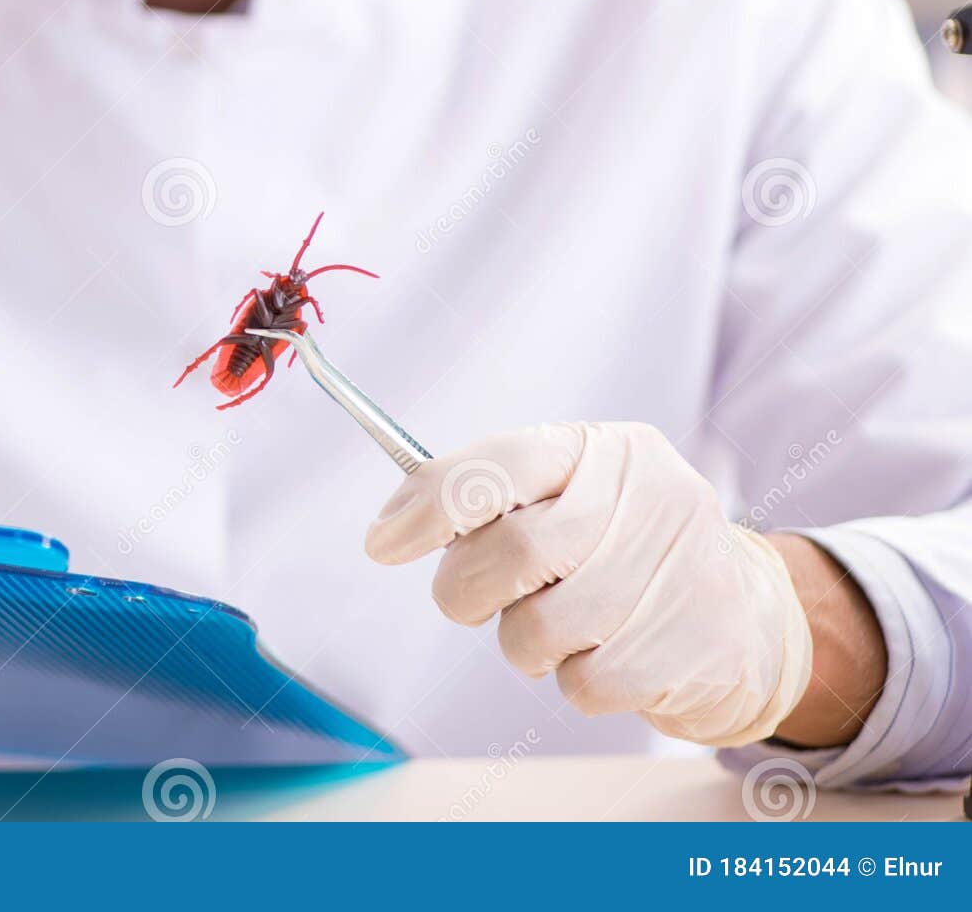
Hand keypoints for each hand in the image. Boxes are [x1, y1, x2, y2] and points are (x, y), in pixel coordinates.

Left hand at [365, 422, 812, 747]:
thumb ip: (495, 500)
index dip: (430, 504)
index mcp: (603, 448)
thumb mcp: (573, 497)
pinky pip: (586, 683)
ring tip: (556, 627)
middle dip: (468, 589)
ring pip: (541, 628)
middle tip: (471, 600)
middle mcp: (648, 493)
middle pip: (515, 550)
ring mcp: (679, 567)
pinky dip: (577, 681)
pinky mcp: (697, 643)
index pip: (501, 462)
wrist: (747, 616)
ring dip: (524, 643)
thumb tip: (394, 522)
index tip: (383, 543)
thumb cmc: (625, 552)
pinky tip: (606, 655)